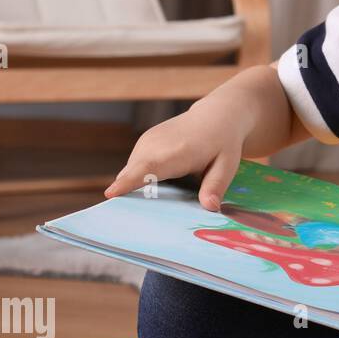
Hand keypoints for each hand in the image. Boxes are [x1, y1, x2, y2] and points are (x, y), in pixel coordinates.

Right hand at [103, 100, 248, 210]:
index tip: (111, 194)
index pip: (148, 168)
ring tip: (152, 206)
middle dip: (130, 197)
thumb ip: (215, 186)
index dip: (129, 181)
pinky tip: (155, 189)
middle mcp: (155, 145)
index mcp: (176, 151)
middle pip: (133, 175)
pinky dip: (137, 180)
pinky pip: (133, 168)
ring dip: (136, 189)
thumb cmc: (223, 142)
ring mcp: (146, 143)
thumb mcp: (227, 165)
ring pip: (131, 173)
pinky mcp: (142, 145)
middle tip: (136, 222)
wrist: (215, 116)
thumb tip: (210, 208)